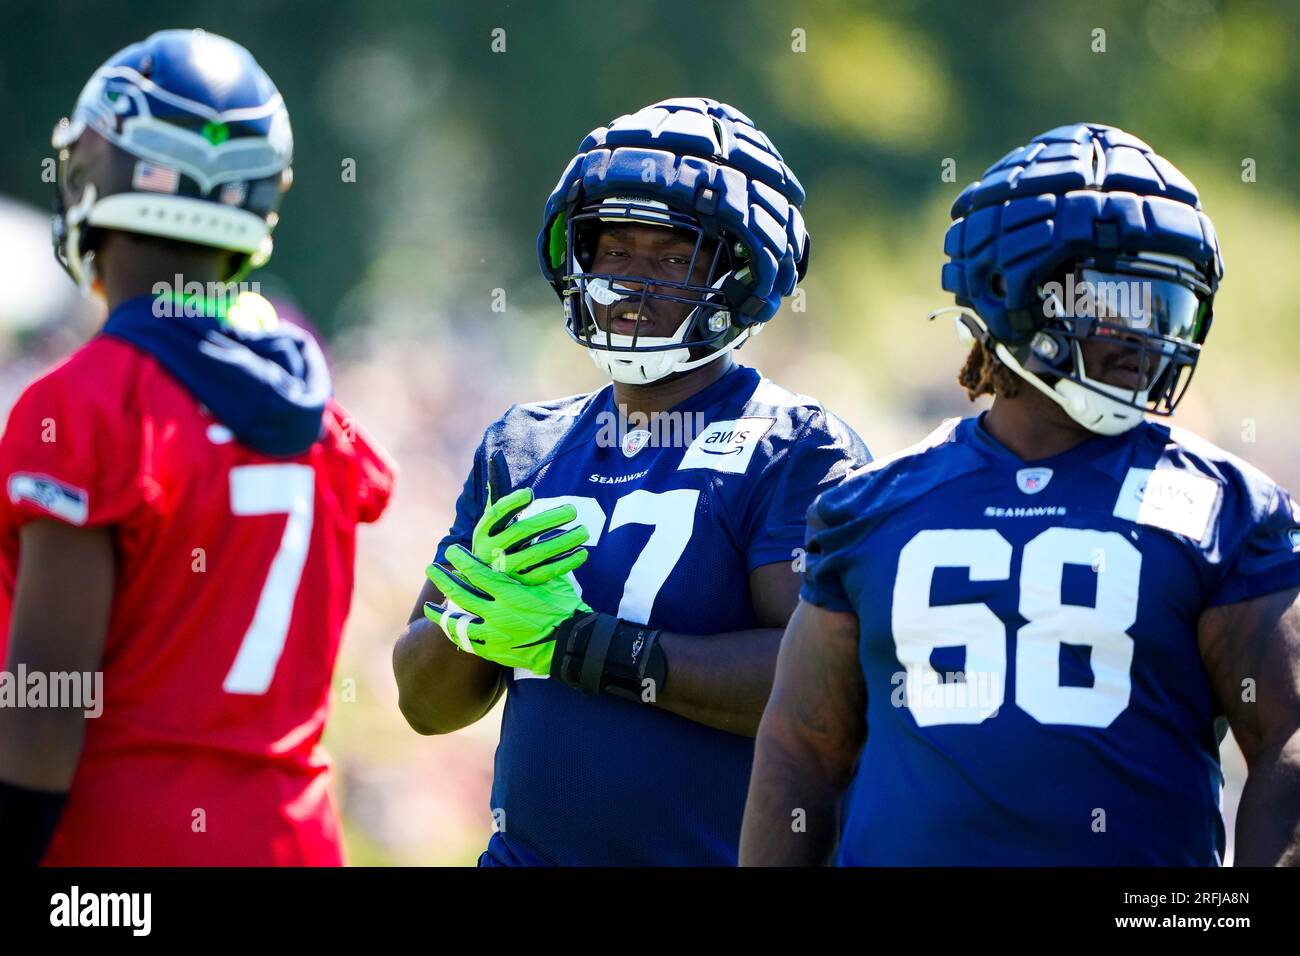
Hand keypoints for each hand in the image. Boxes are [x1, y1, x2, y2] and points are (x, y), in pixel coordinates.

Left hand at [425, 544, 590, 674]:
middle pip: (460, 595)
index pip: (477, 572)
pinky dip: (458, 636)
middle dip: (443, 580)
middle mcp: (497, 613)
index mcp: (510, 593)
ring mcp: (494, 635)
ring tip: (429, 608)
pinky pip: (469, 644)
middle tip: (431, 569)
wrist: (571, 645)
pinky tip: (451, 631)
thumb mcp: (550, 580)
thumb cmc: (565, 608)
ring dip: (441, 615)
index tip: (452, 551)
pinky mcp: (495, 652)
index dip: (462, 561)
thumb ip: (532, 565)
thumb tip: (526, 542)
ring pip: (458, 624)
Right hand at [471, 453, 587, 583]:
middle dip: (549, 520)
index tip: (530, 493)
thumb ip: (498, 487)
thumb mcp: (493, 516)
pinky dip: (565, 564)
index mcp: (483, 530)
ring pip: (537, 554)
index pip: (496, 514)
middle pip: (522, 533)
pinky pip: (545, 573)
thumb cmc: (496, 536)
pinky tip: (582, 553)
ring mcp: (507, 570)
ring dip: (563, 542)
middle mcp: (491, 550)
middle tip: (573, 509)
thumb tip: (496, 454)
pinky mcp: (521, 584)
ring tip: (584, 530)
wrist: (486, 579)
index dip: (512, 503)